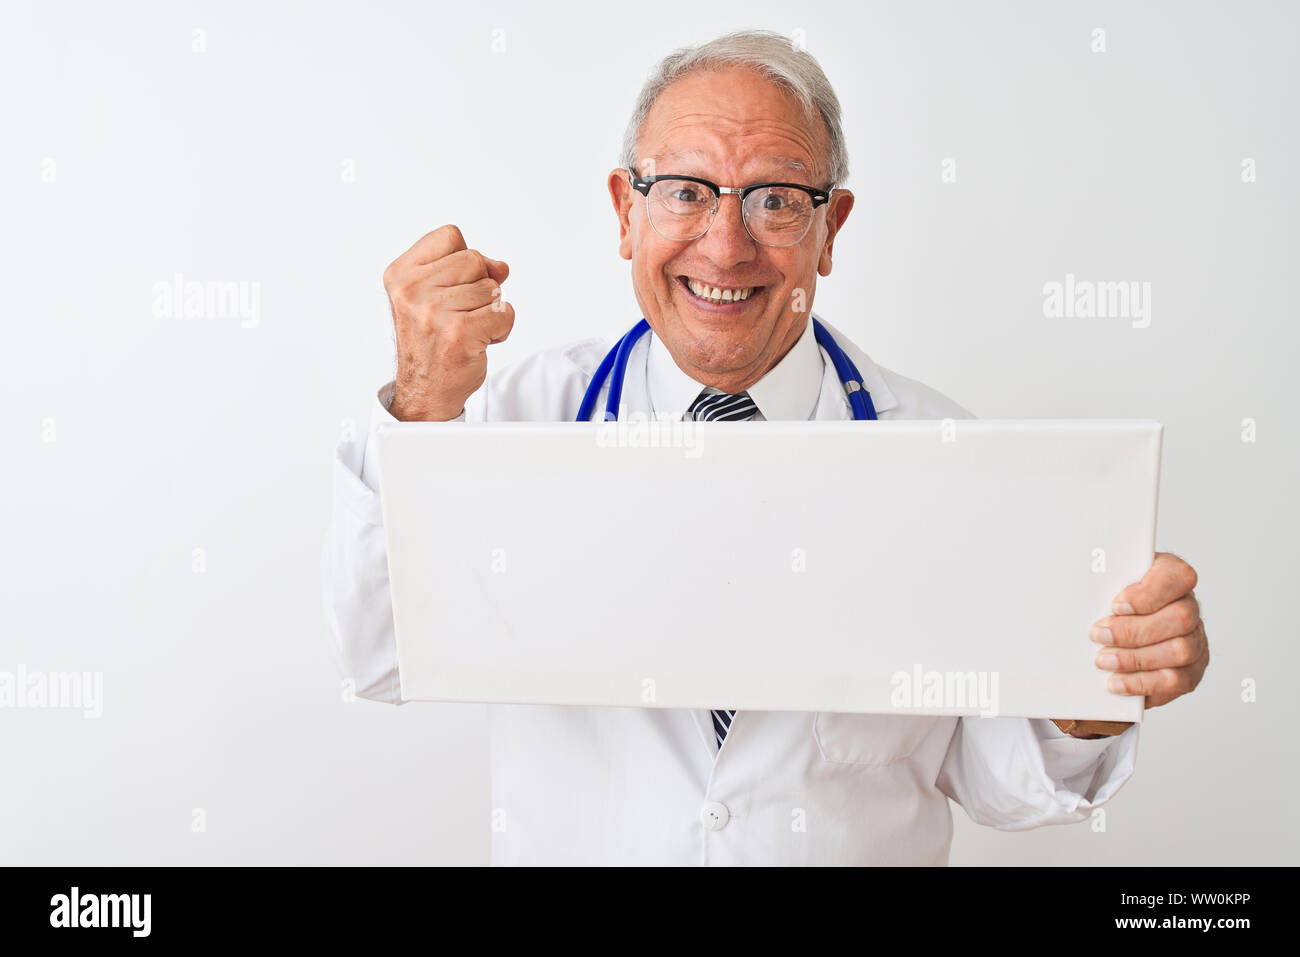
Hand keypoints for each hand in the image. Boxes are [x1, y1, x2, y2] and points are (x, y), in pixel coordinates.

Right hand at [382, 224, 513, 420]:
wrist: (424, 390)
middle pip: (474, 259)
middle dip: (479, 287)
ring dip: (489, 311)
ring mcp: (435, 312)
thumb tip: (501, 267)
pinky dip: (501, 329)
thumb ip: (464, 270)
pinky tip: (480, 341)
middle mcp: (412, 290)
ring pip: (492, 289)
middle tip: (462, 313)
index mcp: (401, 275)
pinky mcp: (460, 333)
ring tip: (468, 330)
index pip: (451, 236)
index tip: (454, 286)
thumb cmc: (431, 342)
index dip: (464, 260)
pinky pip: (504, 314)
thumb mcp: (433, 294)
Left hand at [1090, 552, 1209, 707]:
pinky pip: (1174, 681)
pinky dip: (1141, 683)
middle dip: (1134, 630)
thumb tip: (1077, 583)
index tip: (1116, 605)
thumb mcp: (1106, 583)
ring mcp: (1195, 642)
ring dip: (1135, 658)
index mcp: (1171, 578)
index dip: (1149, 593)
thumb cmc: (1110, 604)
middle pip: (1180, 618)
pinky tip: (1116, 682)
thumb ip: (1103, 580)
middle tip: (1098, 635)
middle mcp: (1190, 609)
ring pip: (1179, 651)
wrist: (1115, 633)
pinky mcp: (1189, 672)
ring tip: (1102, 660)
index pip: (1178, 576)